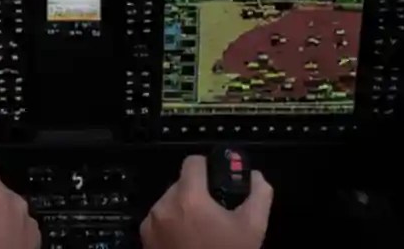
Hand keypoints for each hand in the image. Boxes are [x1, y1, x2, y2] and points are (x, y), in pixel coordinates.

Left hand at [140, 155, 273, 248]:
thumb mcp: (253, 228)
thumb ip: (259, 195)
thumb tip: (256, 179)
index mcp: (188, 198)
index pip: (193, 162)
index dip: (209, 166)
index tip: (219, 179)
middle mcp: (163, 207)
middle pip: (181, 183)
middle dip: (199, 193)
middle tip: (216, 212)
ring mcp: (150, 225)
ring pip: (170, 202)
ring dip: (185, 209)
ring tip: (203, 231)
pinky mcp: (145, 241)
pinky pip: (160, 221)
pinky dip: (173, 225)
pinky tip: (189, 242)